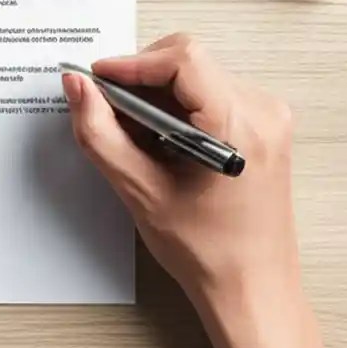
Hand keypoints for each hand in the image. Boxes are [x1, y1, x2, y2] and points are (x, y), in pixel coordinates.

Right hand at [61, 33, 326, 347]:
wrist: (253, 288)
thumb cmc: (209, 252)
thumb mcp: (141, 192)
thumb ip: (101, 133)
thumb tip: (78, 87)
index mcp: (240, 126)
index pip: (182, 58)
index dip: (132, 63)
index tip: (98, 80)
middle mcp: (262, 112)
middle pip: (188, 61)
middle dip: (141, 79)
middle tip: (110, 111)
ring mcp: (268, 117)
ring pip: (197, 75)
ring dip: (158, 95)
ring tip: (138, 138)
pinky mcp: (263, 125)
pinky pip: (212, 92)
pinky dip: (177, 107)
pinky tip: (162, 143)